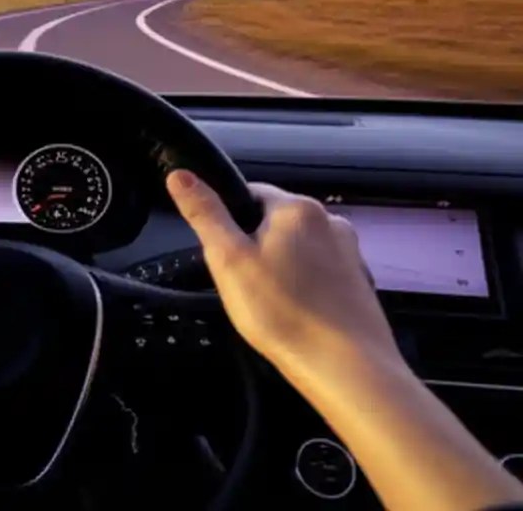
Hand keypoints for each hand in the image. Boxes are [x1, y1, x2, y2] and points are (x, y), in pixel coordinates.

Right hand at [165, 170, 399, 375]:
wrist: (345, 367)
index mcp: (297, 207)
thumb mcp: (228, 260)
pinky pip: (320, 273)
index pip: (250, 193)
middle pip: (276, 222)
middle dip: (255, 246)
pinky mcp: (360, 281)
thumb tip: (179, 173)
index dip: (228, 221)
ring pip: (299, 248)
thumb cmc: (280, 311)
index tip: (223, 256)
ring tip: (270, 304)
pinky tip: (297, 313)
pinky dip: (305, 286)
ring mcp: (351, 252)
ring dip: (281, 266)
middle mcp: (331, 220)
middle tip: (242, 285)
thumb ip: (205, 213)